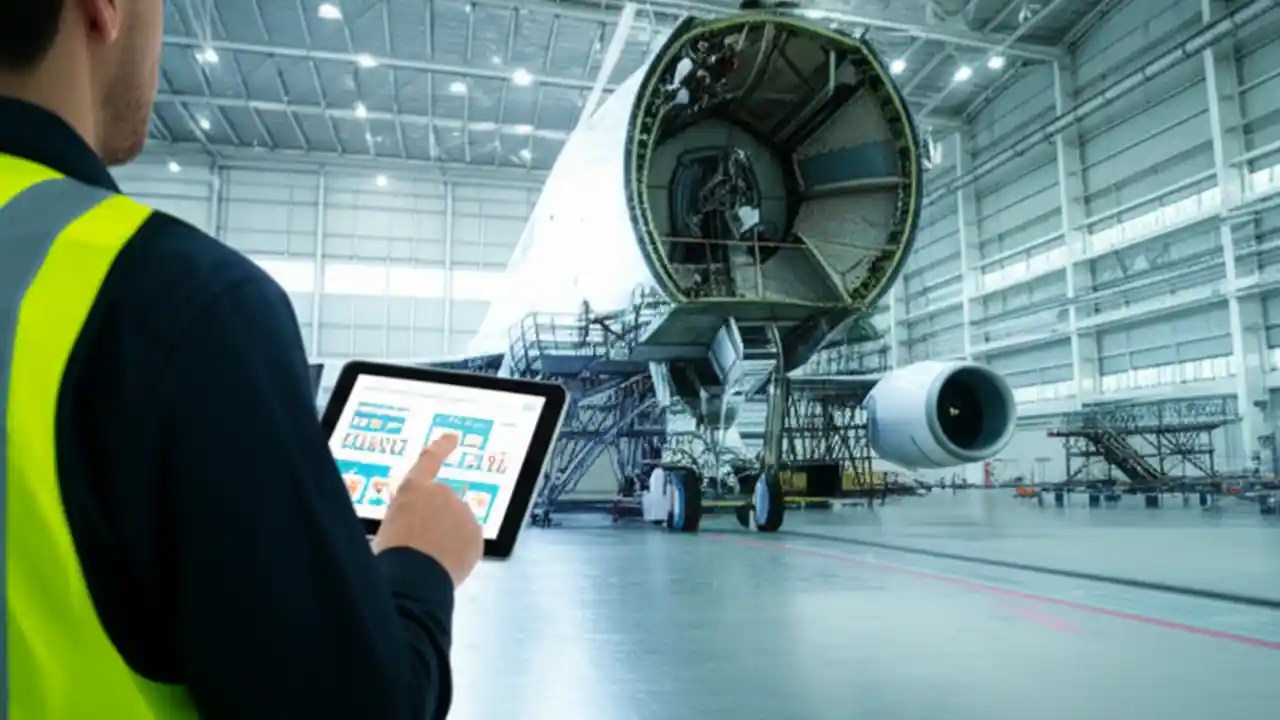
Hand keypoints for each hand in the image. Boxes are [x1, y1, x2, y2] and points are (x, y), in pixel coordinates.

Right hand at [374, 434, 482, 587]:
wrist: (413, 580)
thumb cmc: (392, 556)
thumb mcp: (388, 526)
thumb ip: (407, 513)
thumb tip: (417, 519)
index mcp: (414, 489)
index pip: (429, 460)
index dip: (441, 447)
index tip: (453, 437)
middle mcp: (442, 493)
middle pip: (442, 505)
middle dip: (436, 521)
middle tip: (419, 546)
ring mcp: (462, 513)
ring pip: (457, 524)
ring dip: (447, 537)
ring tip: (429, 559)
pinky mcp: (476, 534)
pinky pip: (468, 542)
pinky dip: (459, 552)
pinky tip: (443, 566)